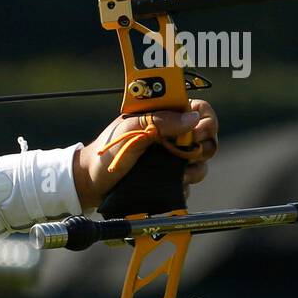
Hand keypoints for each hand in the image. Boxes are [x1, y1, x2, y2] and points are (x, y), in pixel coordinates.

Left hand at [75, 99, 217, 208]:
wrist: (91, 182)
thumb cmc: (106, 150)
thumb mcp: (130, 129)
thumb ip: (160, 121)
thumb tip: (192, 119)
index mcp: (163, 118)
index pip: (198, 110)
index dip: (205, 120)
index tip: (197, 133)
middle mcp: (171, 137)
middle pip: (207, 137)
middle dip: (203, 147)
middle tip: (187, 156)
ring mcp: (171, 159)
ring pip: (201, 163)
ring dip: (194, 170)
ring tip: (177, 175)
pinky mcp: (168, 179)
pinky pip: (188, 183)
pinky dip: (184, 186)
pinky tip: (171, 185)